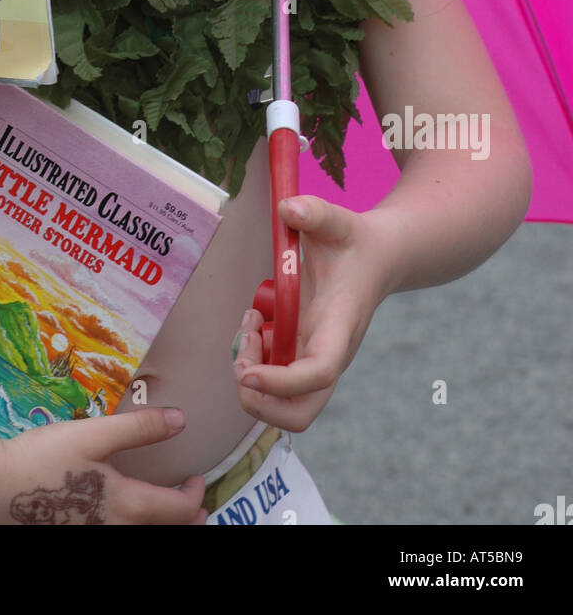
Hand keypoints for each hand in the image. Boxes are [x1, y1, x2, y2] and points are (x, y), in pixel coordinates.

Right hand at [0, 408, 207, 525]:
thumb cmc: (43, 458)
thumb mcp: (93, 435)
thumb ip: (139, 428)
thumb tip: (181, 420)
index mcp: (126, 506)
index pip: (176, 511)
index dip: (194, 496)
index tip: (198, 479)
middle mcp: (114, 531)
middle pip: (162, 532)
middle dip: (184, 520)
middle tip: (196, 509)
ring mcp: (91, 538)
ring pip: (137, 537)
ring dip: (158, 525)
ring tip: (164, 513)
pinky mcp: (71, 535)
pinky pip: (113, 534)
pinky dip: (131, 527)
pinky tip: (120, 514)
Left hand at [232, 197, 396, 431]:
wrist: (379, 258)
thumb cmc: (355, 242)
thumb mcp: (339, 221)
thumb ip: (316, 213)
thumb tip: (288, 208)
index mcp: (339, 327)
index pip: (318, 373)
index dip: (280, 382)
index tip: (246, 370)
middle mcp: (329, 355)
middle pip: (299, 414)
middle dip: (260, 401)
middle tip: (242, 359)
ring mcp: (315, 360)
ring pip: (283, 405)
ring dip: (252, 379)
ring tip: (249, 327)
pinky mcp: (303, 357)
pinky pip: (275, 381)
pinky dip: (254, 363)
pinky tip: (254, 324)